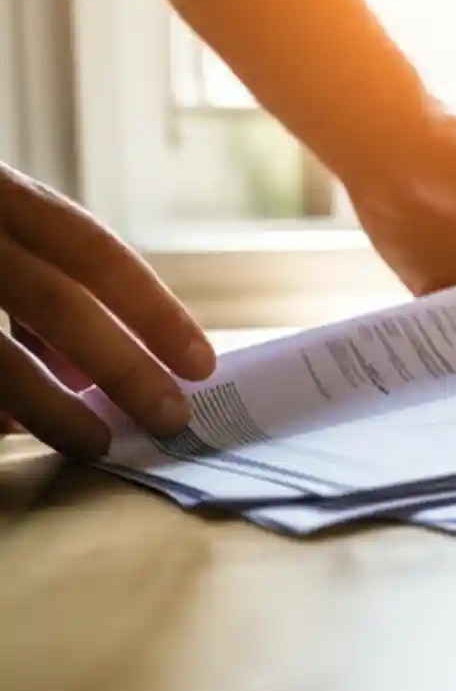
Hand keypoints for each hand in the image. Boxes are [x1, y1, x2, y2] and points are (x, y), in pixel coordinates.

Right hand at [0, 162, 215, 456]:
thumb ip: (33, 284)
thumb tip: (84, 369)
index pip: (88, 247)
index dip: (151, 307)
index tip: (201, 362)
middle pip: (54, 298)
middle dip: (122, 365)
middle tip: (170, 417)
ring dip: (49, 405)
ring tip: (97, 443)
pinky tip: (4, 430)